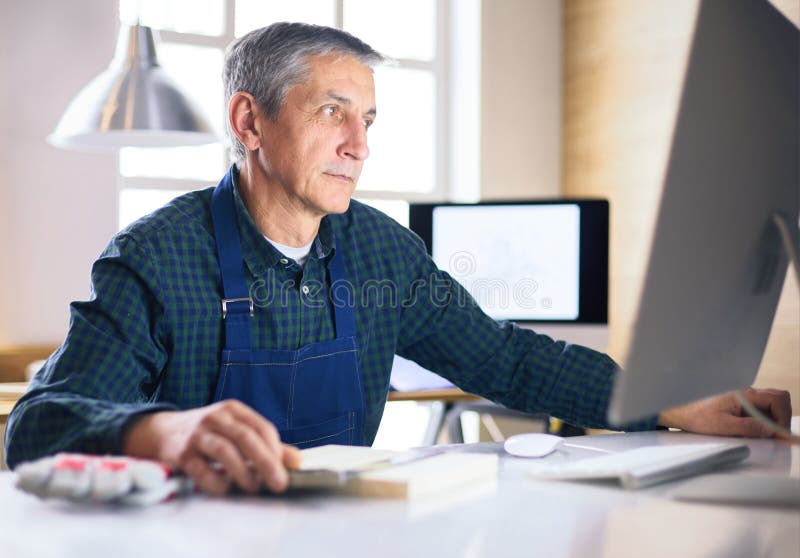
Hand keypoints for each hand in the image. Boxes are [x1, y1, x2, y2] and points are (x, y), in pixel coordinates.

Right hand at [123, 400, 301, 495]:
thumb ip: (266, 445)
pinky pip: (201, 470)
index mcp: (233, 410)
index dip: (276, 450)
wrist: (161, 432)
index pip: (262, 427)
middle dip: (266, 462)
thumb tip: (297, 461)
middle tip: (279, 483)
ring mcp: (197, 434)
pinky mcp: (181, 453)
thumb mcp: (236, 430)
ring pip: (224, 451)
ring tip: (254, 489)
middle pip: (246, 437)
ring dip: (242, 472)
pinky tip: (226, 490)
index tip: (285, 470)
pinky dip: (216, 482)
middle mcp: (216, 418)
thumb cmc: (208, 433)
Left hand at [658, 387, 791, 437]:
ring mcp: (744, 398)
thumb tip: (769, 430)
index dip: (783, 418)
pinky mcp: (740, 404)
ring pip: (770, 405)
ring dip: (772, 420)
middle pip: (778, 399)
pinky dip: (763, 421)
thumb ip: (748, 427)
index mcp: (744, 395)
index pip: (777, 399)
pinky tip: (754, 431)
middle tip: (776, 435)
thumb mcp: (723, 426)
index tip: (780, 434)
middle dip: (781, 417)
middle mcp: (746, 393)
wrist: (680, 411)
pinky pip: (760, 410)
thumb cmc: (697, 416)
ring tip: (764, 434)